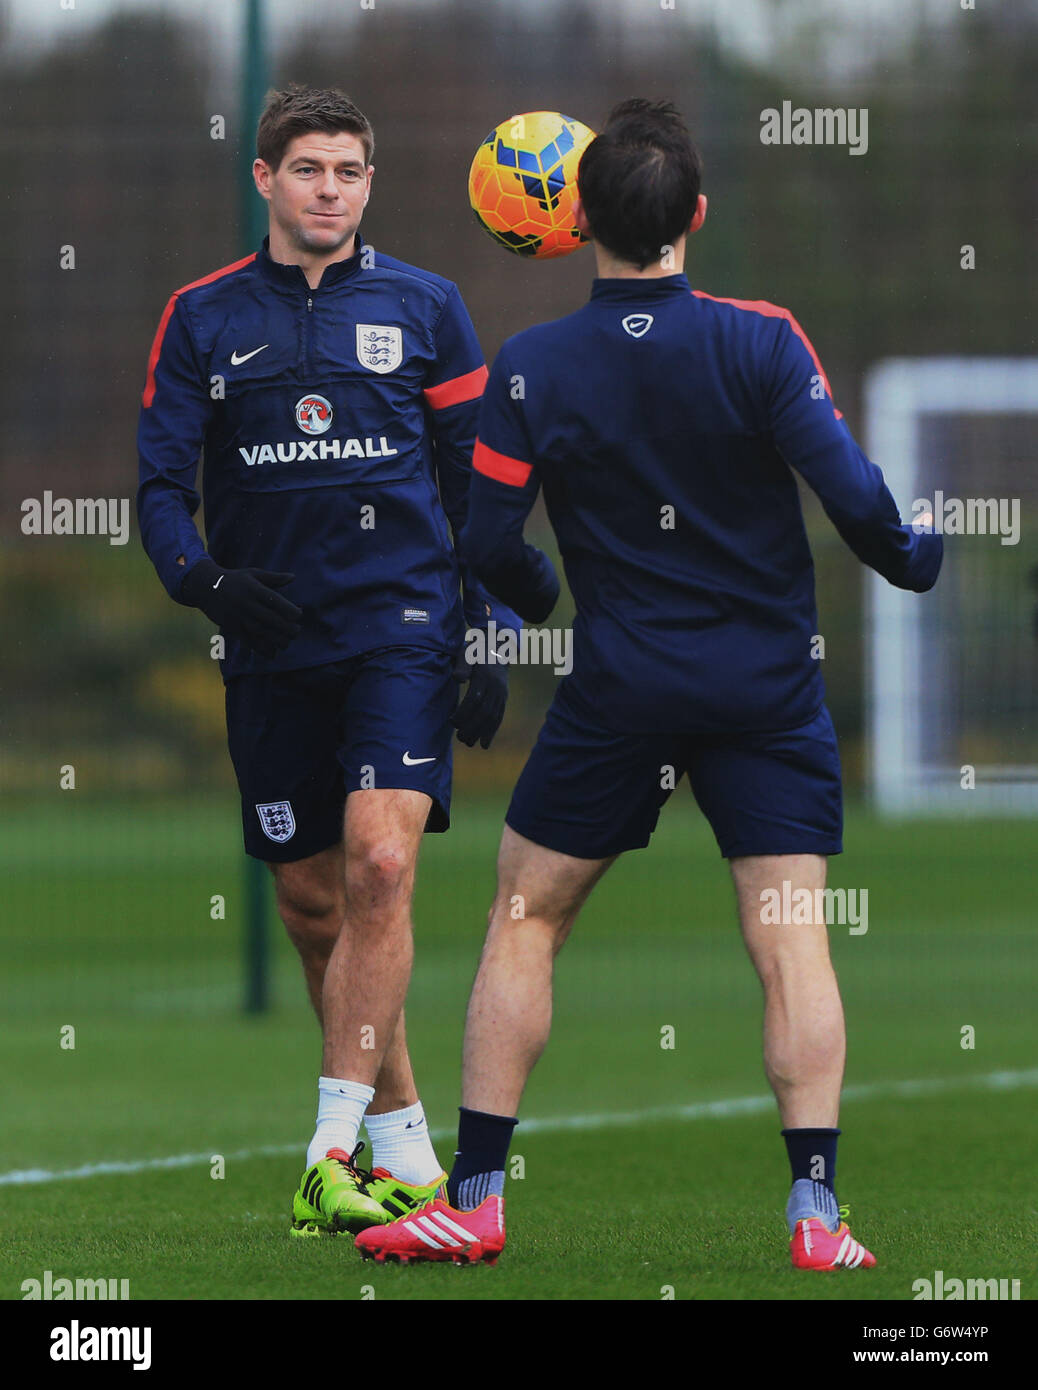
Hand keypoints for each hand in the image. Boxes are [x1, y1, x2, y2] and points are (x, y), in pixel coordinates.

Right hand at [180, 556, 301, 657]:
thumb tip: (293, 577)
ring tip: (287, 644)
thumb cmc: (235, 579)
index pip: (275, 600)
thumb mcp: (253, 574)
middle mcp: (247, 603)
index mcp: (254, 589)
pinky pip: (247, 640)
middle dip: (287, 628)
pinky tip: (272, 654)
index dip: (289, 609)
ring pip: (260, 631)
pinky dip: (260, 649)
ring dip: (276, 640)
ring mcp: (238, 616)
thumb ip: (274, 578)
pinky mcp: (232, 627)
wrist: (206, 587)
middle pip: (270, 619)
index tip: (299, 614)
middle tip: (297, 632)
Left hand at [452, 648, 508, 748]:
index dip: (464, 712)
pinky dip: (492, 732)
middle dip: (471, 727)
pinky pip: (499, 717)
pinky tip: (484, 745)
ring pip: (493, 717)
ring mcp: (502, 694)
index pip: (475, 698)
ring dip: (480, 733)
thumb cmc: (475, 652)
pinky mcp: (504, 699)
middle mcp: (496, 687)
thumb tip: (458, 679)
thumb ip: (461, 665)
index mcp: (485, 676)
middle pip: (485, 711)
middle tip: (459, 737)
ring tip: (468, 743)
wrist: (496, 649)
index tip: (452, 721)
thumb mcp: (466, 653)